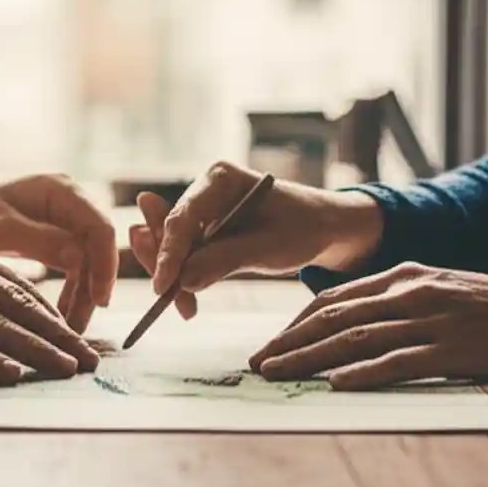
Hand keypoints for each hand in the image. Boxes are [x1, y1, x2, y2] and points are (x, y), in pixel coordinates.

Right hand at [129, 161, 381, 318]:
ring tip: (184, 308)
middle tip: (165, 298)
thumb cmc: (303, 228)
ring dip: (175, 277)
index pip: (184, 216)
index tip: (163, 284)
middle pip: (170, 230)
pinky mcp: (207, 233)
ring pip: (174, 247)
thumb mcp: (268, 247)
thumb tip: (183, 280)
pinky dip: (186, 279)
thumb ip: (225, 260)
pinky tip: (187, 303)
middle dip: (167, 266)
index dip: (169, 252)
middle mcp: (205, 190)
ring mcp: (204, 212)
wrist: (324, 228)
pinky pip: (187, 257)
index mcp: (220, 178)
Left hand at [248, 263, 487, 389]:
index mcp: (405, 276)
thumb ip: (398, 301)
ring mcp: (431, 320)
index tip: (270, 344)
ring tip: (278, 375)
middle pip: (334, 319)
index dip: (295, 324)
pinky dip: (362, 374)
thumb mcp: (442, 289)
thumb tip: (354, 323)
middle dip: (289, 343)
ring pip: (356, 340)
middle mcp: (411, 292)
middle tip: (257, 365)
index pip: (334, 300)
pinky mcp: (452, 349)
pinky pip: (397, 362)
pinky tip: (335, 384)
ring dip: (310, 359)